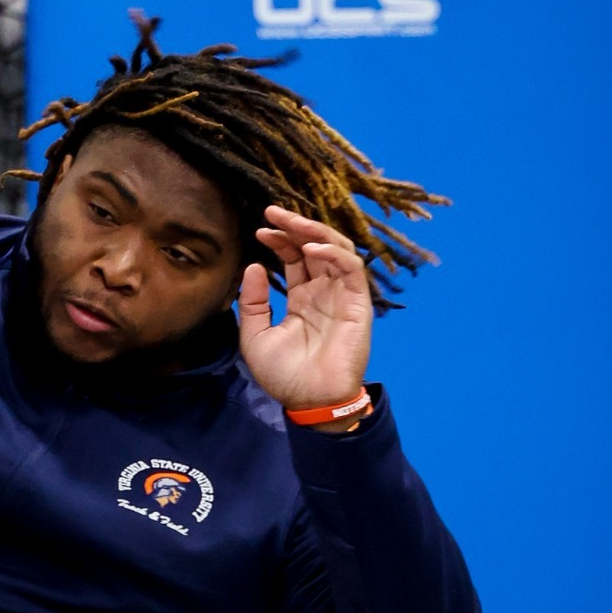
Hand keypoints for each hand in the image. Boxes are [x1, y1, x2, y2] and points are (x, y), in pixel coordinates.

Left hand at [237, 205, 371, 422]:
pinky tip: (310, 248)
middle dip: (295, 226)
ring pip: (336, 249)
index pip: (296, 258)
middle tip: (272, 212)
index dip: (281, 241)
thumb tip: (253, 265)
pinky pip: (351, 269)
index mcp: (303, 298)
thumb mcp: (255, 336)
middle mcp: (324, 292)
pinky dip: (333, 253)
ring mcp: (342, 296)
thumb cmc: (283, 375)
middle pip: (315, 247)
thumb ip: (254, 302)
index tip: (260, 230)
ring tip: (289, 222)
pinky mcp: (358, 304)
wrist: (309, 401)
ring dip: (314, 231)